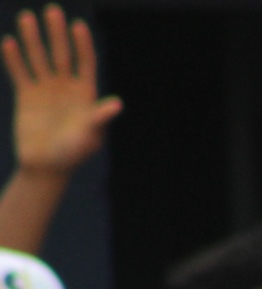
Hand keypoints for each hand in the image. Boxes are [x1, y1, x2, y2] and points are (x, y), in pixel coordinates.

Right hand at [2, 5, 119, 174]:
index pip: (85, 63)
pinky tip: (9, 42)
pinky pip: (20, 73)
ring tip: (26, 18)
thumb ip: (99, 118)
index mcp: (85, 94)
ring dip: (32, 39)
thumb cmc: (73, 153)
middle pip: (61, 54)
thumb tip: (117, 104)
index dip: (82, 45)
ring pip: (38, 59)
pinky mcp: (27, 96)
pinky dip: (14, 59)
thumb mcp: (89, 135)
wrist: (46, 166)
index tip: (78, 26)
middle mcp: (66, 87)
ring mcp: (45, 89)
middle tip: (52, 10)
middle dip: (57, 33)